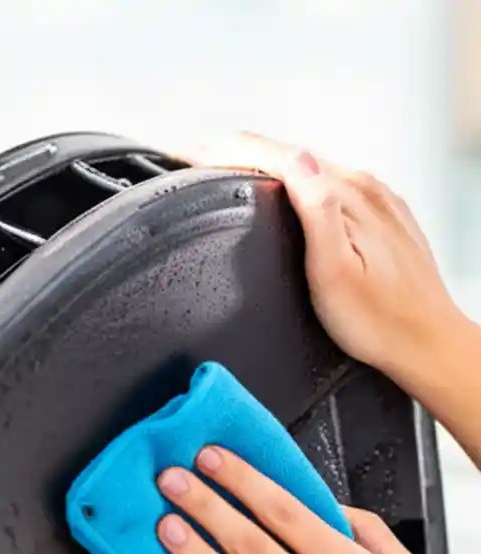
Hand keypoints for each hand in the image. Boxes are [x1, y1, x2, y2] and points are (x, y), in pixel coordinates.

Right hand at [180, 132, 470, 386]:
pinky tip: (276, 189)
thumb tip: (295, 160)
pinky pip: (325, 179)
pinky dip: (290, 177)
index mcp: (347, 196)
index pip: (274, 155)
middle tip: (190, 157)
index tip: (185, 152)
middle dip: (233, 150)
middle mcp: (364, 187)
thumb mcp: (333, 270)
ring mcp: (374, 197)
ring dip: (259, 160)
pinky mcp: (379, 211)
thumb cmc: (379, 321)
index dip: (222, 149)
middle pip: (285, 152)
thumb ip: (315, 209)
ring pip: (305, 164)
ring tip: (219, 166)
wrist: (427, 343)